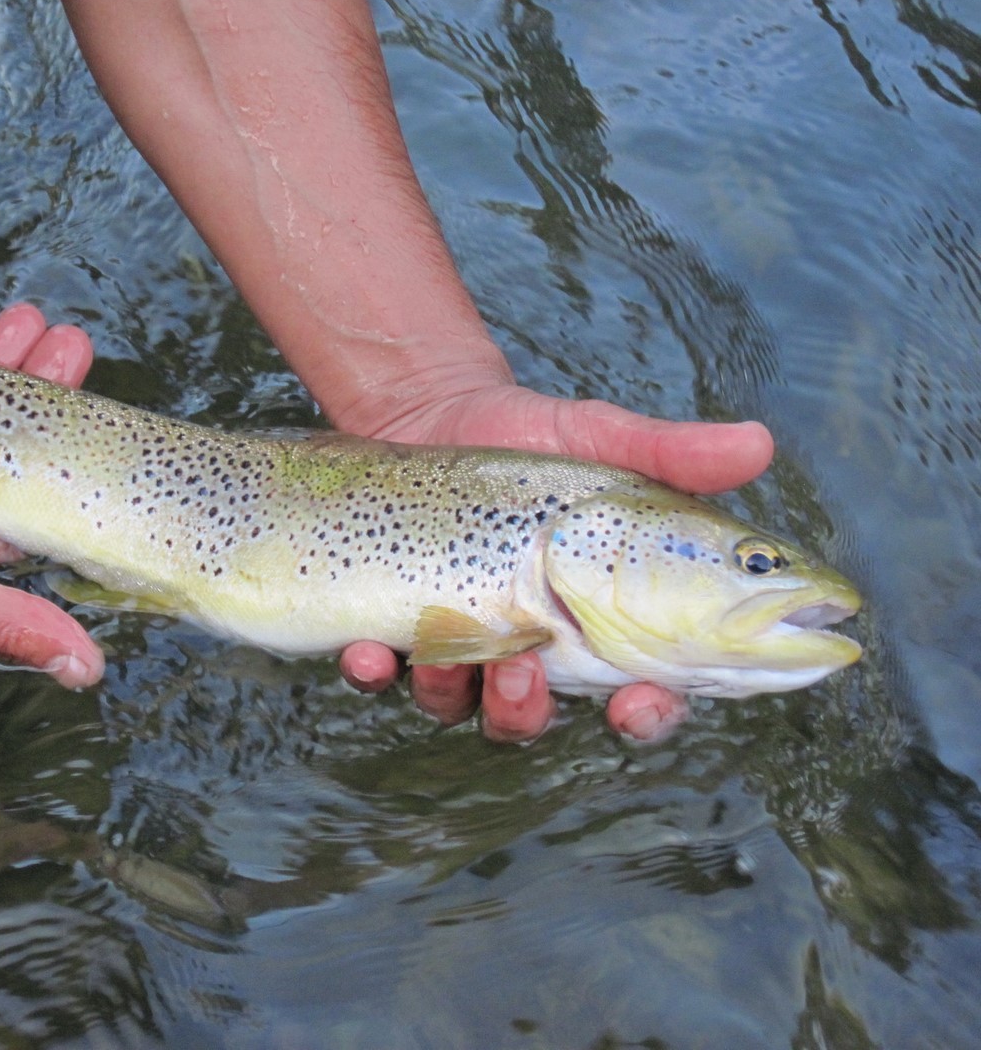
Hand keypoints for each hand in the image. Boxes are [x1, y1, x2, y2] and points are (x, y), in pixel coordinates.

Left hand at [339, 383, 774, 741]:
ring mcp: (459, 646)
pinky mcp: (398, 628)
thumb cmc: (534, 439)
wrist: (433, 412)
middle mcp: (532, 651)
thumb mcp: (601, 440)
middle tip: (529, 678)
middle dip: (532, 712)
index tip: (642, 702)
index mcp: (600, 625)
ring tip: (452, 651)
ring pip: (460, 707)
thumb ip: (672, 454)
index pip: (640, 693)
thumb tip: (760, 441)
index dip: (647, 713)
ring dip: (457, 694)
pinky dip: (373, 671)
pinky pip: (382, 675)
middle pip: (539, 717)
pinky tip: (367, 650)